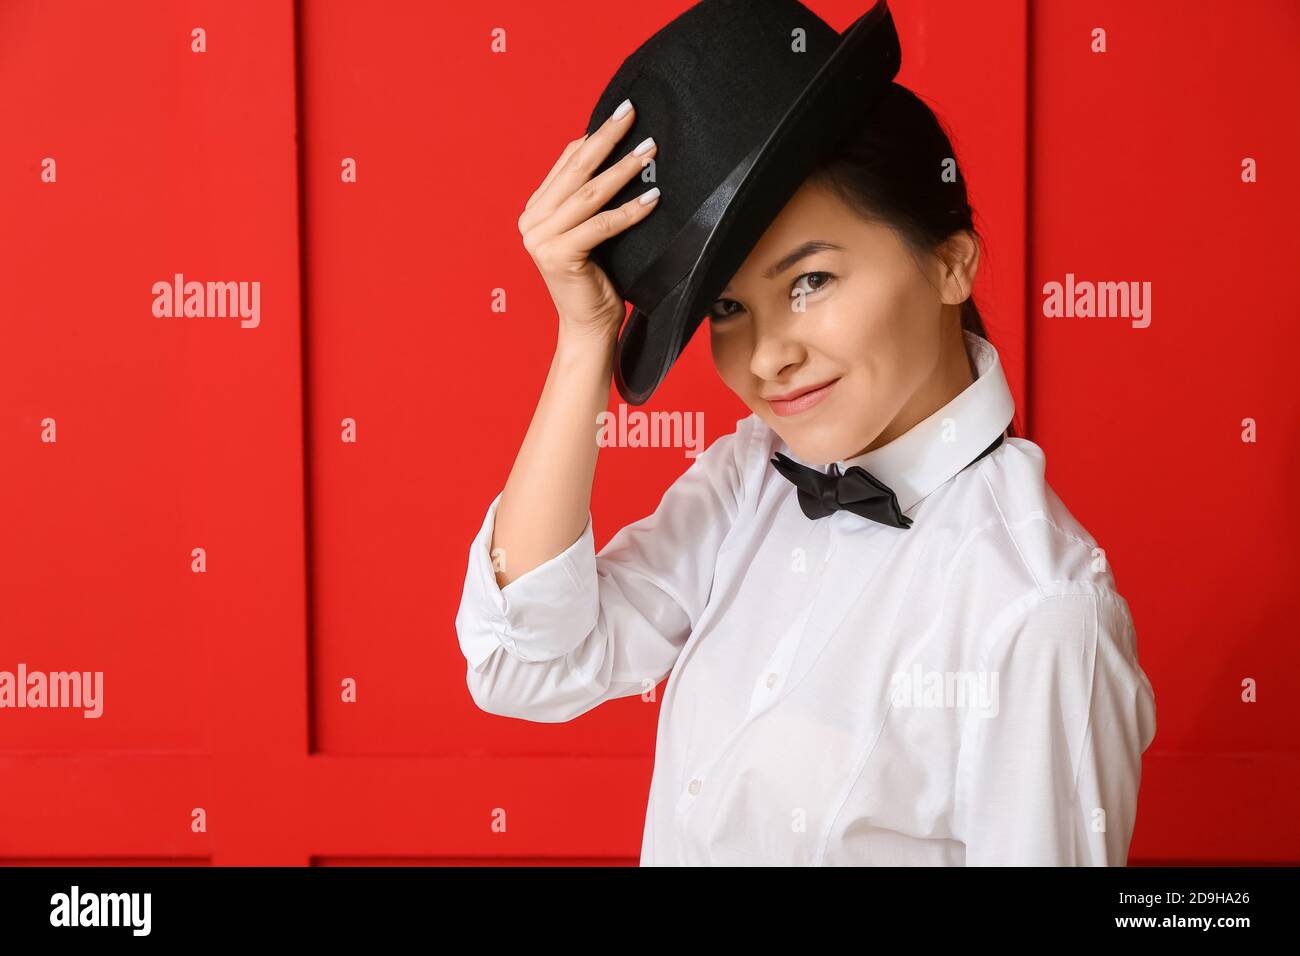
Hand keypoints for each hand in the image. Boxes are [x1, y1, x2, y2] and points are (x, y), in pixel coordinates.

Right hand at [517, 100, 659, 341]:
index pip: (566, 164)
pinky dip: (629, 210)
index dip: (593, 137)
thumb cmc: (596, 280)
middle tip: (633, 114)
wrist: (588, 328)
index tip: (622, 114)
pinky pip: (601, 225)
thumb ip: (588, 200)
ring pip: (589, 194)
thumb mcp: (590, 233)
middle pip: (575, 171)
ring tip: (650, 150)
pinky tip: (653, 197)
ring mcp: (540, 239)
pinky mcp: (558, 255)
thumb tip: (615, 152)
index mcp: (535, 211)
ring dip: (623, 169)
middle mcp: (531, 222)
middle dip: (607, 139)